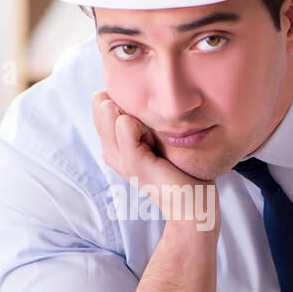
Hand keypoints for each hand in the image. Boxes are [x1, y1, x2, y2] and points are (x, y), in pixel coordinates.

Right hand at [91, 91, 218, 230]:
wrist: (193, 202)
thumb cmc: (181, 167)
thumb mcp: (158, 133)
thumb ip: (144, 116)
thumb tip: (139, 89)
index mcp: (114, 144)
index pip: (100, 101)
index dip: (126, 100)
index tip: (150, 122)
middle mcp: (110, 151)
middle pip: (101, 103)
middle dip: (129, 105)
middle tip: (154, 132)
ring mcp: (118, 158)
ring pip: (110, 110)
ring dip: (139, 116)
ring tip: (156, 140)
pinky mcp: (132, 163)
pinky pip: (125, 124)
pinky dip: (145, 125)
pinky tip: (157, 145)